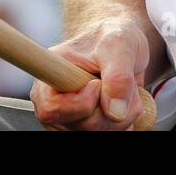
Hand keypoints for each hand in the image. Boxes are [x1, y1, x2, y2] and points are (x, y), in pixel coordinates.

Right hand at [30, 18, 151, 130]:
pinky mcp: (84, 127)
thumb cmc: (115, 38)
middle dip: (110, 110)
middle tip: (121, 85)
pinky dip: (123, 125)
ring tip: (124, 92)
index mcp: (52, 72)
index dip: (78, 104)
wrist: (126, 49)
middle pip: (79, 126)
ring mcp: (69, 116)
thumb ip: (118, 76)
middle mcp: (55, 98)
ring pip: (95, 134)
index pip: (49, 107)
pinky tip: (123, 105)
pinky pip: (107, 136)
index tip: (96, 84)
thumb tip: (115, 111)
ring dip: (121, 118)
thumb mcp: (119, 44)